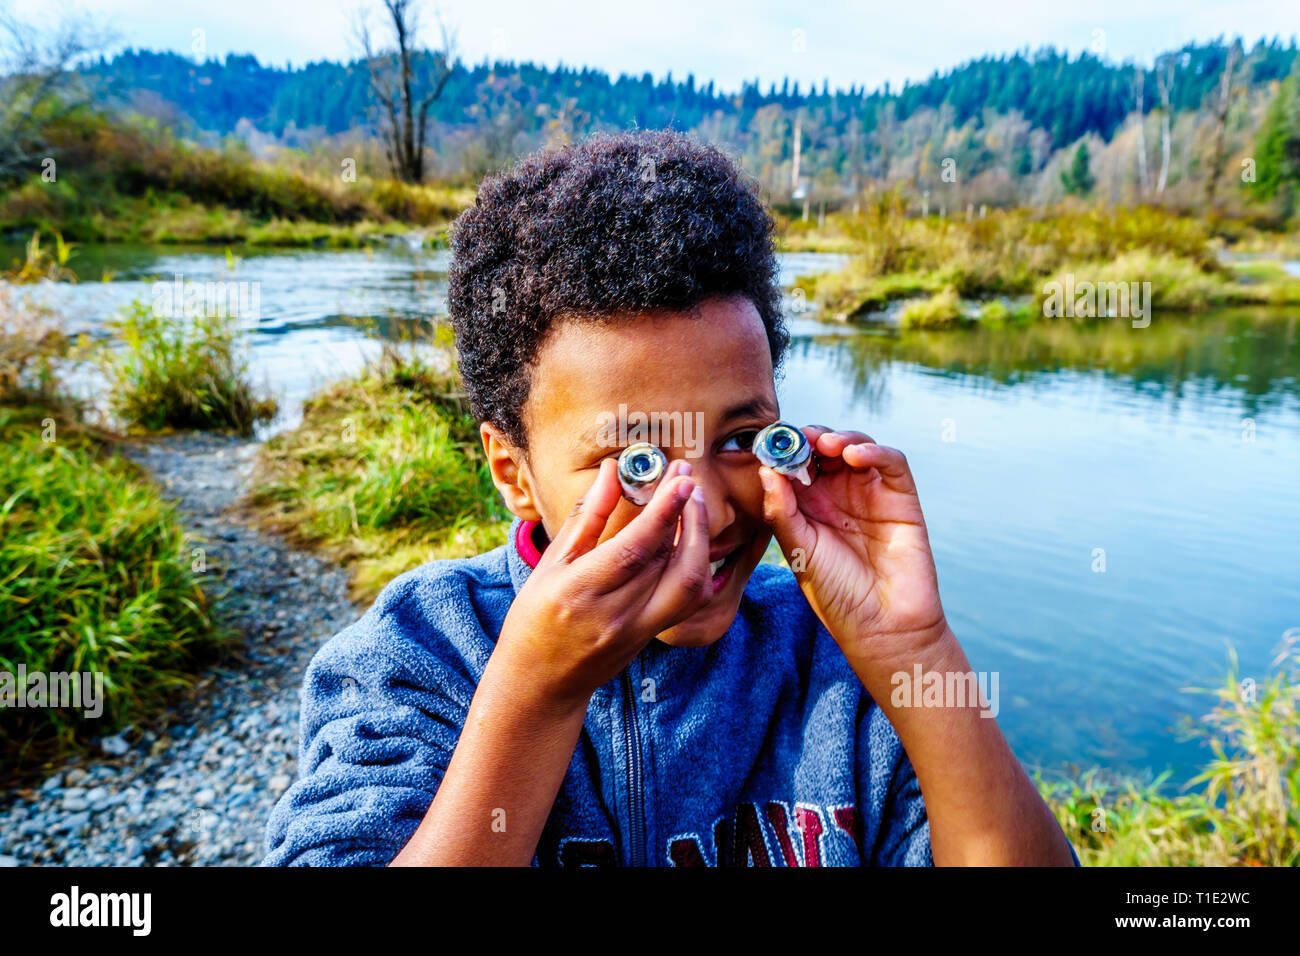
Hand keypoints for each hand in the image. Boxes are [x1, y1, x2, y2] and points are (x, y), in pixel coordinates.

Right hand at [496, 457, 711, 711]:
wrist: (541, 684)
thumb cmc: (535, 619)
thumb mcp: (550, 564)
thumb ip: (585, 517)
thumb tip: (612, 472)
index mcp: (579, 592)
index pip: (633, 548)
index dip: (662, 512)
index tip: (679, 478)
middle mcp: (614, 614)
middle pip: (665, 559)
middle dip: (684, 511)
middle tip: (686, 475)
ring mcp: (638, 629)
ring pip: (686, 581)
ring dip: (698, 537)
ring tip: (693, 503)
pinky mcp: (652, 636)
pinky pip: (688, 600)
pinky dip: (696, 565)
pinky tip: (691, 540)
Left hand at [758, 427, 947, 666]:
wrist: (882, 626)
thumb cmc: (835, 592)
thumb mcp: (798, 550)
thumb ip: (781, 511)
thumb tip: (765, 470)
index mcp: (808, 505)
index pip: (795, 464)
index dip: (783, 448)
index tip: (769, 440)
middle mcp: (838, 494)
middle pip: (824, 448)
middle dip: (810, 437)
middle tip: (798, 437)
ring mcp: (870, 493)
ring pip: (856, 447)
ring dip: (840, 437)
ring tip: (825, 444)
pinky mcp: (901, 498)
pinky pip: (891, 463)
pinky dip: (874, 450)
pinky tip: (855, 454)